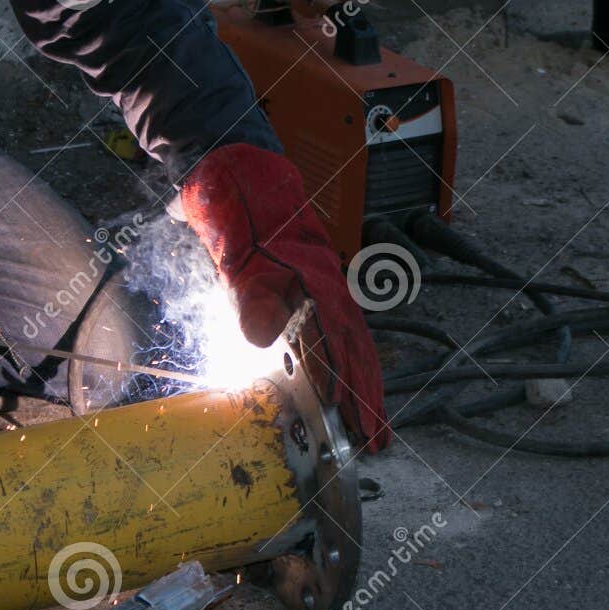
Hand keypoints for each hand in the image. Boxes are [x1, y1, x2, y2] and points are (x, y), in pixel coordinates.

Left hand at [181, 144, 389, 451]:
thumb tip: (262, 338)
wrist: (237, 166)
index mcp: (309, 275)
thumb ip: (247, 289)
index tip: (347, 419)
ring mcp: (321, 286)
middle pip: (353, 349)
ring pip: (352, 345)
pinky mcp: (312, 288)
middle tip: (377, 442)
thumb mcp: (231, 243)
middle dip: (366, 399)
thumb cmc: (235, 202)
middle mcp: (323, 284)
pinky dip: (349, 366)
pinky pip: (339, 334)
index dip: (340, 380)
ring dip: (364, 389)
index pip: (331, 339)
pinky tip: (349, 388)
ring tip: (374, 428)